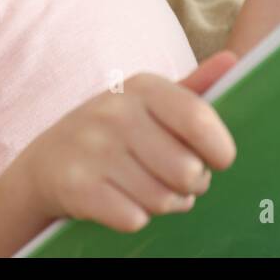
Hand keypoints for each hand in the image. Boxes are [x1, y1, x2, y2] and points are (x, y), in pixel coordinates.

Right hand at [18, 50, 238, 232]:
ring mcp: (92, 148)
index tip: (219, 161)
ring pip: (162, 200)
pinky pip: (134, 219)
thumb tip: (233, 60)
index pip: (199, 119)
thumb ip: (193, 87)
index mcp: (142, 87)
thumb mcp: (149, 103)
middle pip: (187, 171)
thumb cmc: (114, 132)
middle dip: (191, 185)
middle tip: (179, 180)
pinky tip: (124, 202)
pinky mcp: (76, 186)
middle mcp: (115, 112)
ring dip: (165, 204)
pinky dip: (135, 218)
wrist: (47, 162)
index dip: (219, 149)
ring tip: (152, 190)